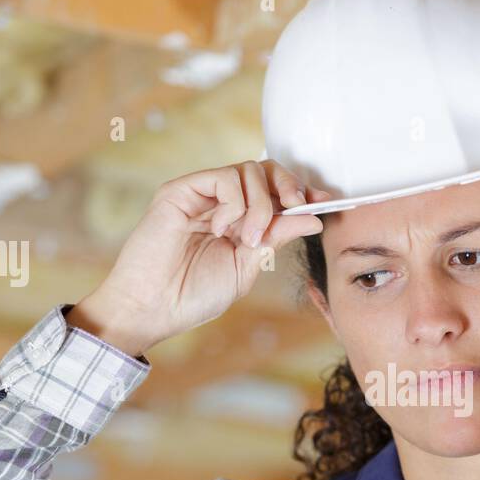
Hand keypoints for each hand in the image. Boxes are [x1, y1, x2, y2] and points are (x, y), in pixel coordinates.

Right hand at [71, 160, 330, 355]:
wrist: (153, 308)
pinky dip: (234, 202)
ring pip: (248, 171)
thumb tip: (313, 218)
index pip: (275, 192)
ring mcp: (200, 194)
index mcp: (239, 221)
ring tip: (248, 238)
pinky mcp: (181, 190)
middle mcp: (221, 203)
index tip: (325, 202)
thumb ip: (277, 237)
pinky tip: (222, 228)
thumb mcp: (248, 265)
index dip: (302, 192)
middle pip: (265, 170)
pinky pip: (223, 177)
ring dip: (260, 204)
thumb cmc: (193, 295)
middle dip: (289, 186)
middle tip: (296, 207)